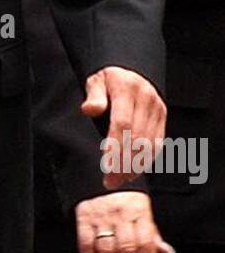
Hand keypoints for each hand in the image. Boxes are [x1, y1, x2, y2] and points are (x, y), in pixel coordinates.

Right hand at [75, 191, 174, 252]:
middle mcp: (121, 215)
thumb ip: (153, 233)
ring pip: (106, 251)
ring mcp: (101, 216)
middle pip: (126, 252)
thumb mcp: (144, 210)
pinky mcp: (83, 216)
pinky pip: (85, 243)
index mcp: (140, 213)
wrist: (100, 171)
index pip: (146, 246)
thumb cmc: (126, 196)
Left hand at [81, 66, 165, 189]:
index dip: (115, 147)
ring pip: (149, 143)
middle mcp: (146, 98)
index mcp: (127, 89)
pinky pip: (157, 143)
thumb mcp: (95, 81)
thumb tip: (89, 109)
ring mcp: (157, 108)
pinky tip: (133, 171)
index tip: (106, 166)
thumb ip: (93, 95)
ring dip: (135, 165)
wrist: (129, 71)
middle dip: (123, 163)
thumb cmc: (108, 80)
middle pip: (136, 138)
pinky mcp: (163, 116)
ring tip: (120, 180)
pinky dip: (146, 160)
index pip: (122, 123)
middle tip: (110, 181)